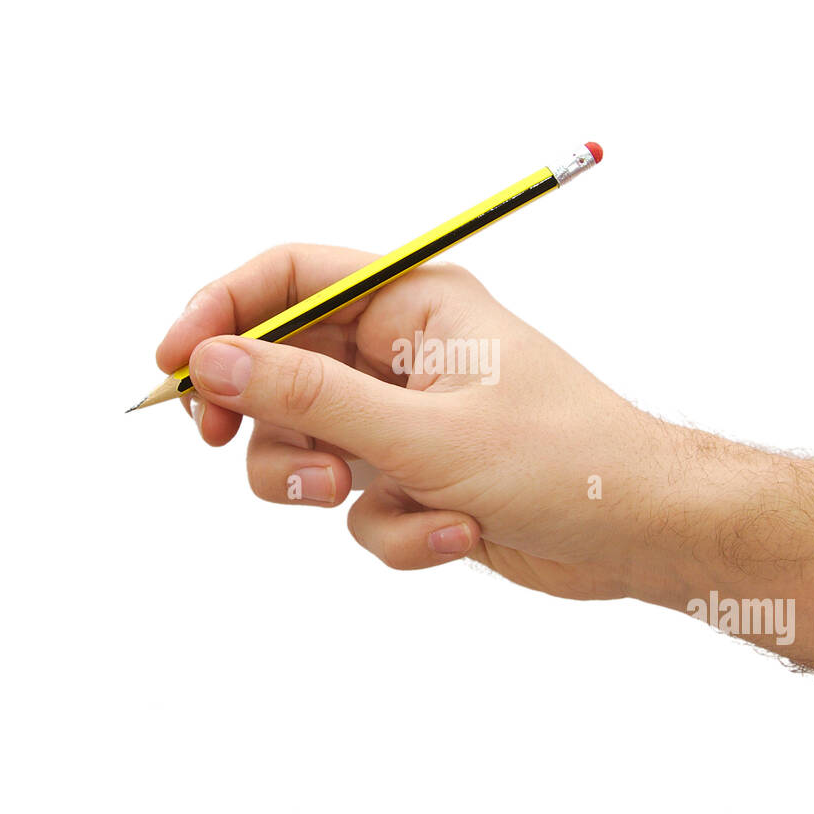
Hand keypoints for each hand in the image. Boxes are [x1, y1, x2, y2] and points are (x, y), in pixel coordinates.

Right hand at [156, 244, 681, 599]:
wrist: (641, 536)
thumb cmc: (563, 460)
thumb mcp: (423, 431)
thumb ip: (311, 396)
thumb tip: (213, 358)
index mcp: (414, 304)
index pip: (293, 277)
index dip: (222, 309)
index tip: (173, 361)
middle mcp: (402, 353)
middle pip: (280, 363)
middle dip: (258, 412)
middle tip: (216, 440)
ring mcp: (404, 418)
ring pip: (306, 441)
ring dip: (320, 480)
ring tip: (361, 497)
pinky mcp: (415, 478)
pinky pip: (358, 503)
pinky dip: (393, 528)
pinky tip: (454, 530)